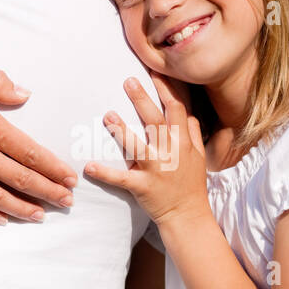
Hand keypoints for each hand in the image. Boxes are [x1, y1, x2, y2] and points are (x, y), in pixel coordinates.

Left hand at [85, 73, 210, 226]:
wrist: (189, 216)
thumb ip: (192, 134)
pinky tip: (89, 166)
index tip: (155, 72)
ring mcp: (156, 170)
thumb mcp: (198, 157)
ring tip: (107, 115)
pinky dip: (105, 173)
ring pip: (137, 146)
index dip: (166, 90)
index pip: (176, 110)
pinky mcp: (143, 186)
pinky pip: (121, 179)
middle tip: (128, 80)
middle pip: (155, 120)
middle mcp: (170, 153)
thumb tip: (188, 114)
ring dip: (121, 131)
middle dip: (142, 99)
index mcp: (183, 143)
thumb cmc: (192, 185)